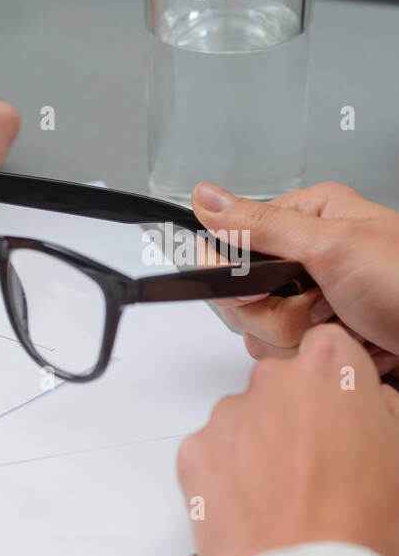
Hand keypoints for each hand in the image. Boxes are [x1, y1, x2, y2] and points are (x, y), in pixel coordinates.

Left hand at [177, 323, 398, 555]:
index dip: (336, 384)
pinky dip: (227, 474)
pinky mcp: (193, 454)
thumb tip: (373, 401)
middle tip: (318, 467)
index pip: (327, 348)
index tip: (340, 410)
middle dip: (296, 417)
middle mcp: (271, 383)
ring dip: (259, 446)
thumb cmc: (364, 526)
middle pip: (281, 385)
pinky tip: (256, 507)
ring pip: (244, 420)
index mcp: (331, 369)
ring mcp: (226, 418)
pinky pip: (212, 454)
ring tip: (287, 496)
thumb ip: (386, 411)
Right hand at [192, 180, 398, 374]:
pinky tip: (349, 346)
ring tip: (346, 328)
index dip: (241, 276)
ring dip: (301, 340)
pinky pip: (283, 354)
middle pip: (242, 296)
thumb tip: (206, 198)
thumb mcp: (332, 246)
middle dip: (278, 314)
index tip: (269, 286)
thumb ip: (260, 226)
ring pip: (259, 331)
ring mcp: (314, 299)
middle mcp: (308, 257)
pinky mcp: (321, 335)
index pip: (232, 247)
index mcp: (309, 220)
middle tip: (324, 306)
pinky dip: (315, 358)